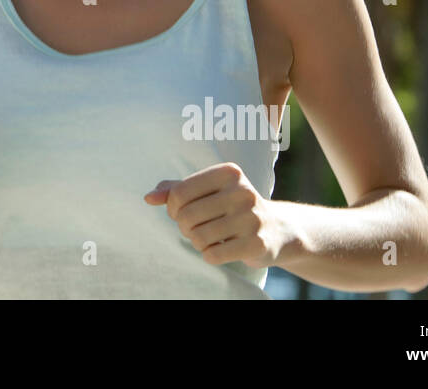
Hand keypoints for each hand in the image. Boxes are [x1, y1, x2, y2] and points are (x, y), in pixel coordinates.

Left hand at [144, 162, 287, 269]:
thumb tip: (149, 198)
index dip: (172, 208)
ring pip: (198, 236)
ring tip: (205, 238)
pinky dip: (208, 255)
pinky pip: (213, 255)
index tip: (180, 213)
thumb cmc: (232, 206)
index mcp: (229, 172)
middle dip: (184, 227)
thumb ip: (176, 189)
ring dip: (196, 242)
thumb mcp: (208, 190)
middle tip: (193, 229)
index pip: (180, 192)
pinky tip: (217, 249)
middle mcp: (243, 192)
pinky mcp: (257, 243)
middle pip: (187, 215)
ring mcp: (252, 218)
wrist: (278, 229)